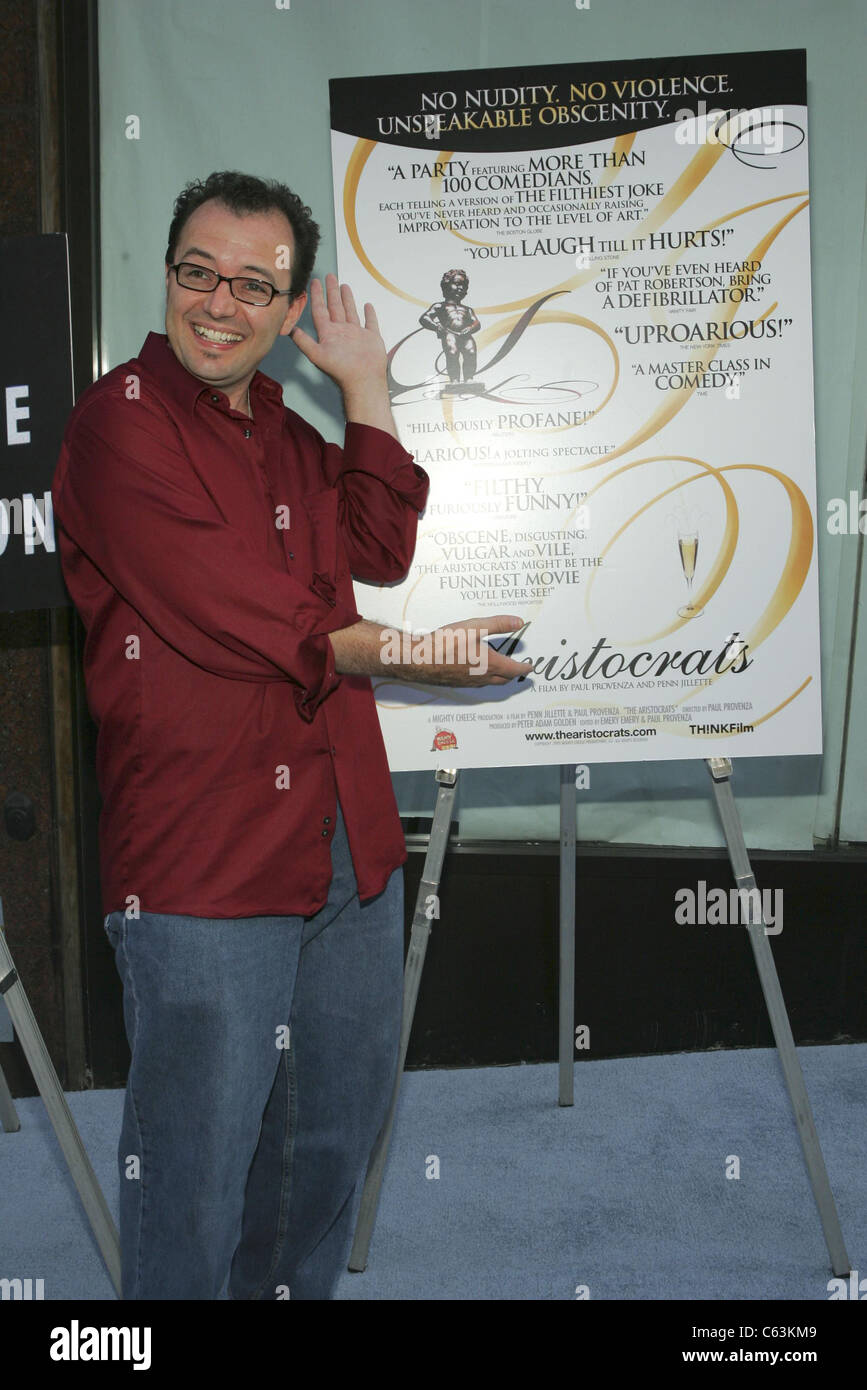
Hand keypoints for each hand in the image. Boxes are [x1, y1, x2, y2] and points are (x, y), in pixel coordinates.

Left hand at [290, 274, 385, 394]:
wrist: (363, 380)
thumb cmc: (341, 370)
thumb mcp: (317, 354)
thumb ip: (303, 342)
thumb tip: (290, 330)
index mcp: (329, 334)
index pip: (320, 310)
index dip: (316, 296)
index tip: (315, 282)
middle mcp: (341, 332)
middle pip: (335, 307)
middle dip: (331, 292)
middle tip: (330, 277)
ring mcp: (356, 334)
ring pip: (350, 311)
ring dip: (347, 299)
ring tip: (344, 286)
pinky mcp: (371, 338)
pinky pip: (370, 322)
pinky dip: (369, 314)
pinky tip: (367, 306)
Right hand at [409, 616, 528, 685]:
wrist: (419, 660)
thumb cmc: (444, 645)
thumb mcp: (475, 627)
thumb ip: (498, 624)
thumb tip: (518, 622)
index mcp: (490, 664)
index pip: (514, 669)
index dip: (524, 668)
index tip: (530, 667)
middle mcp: (481, 676)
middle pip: (504, 679)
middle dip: (513, 674)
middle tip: (519, 670)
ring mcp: (469, 682)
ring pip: (490, 682)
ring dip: (500, 677)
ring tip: (503, 670)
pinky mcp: (457, 682)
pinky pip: (477, 683)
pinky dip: (484, 678)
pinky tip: (477, 670)